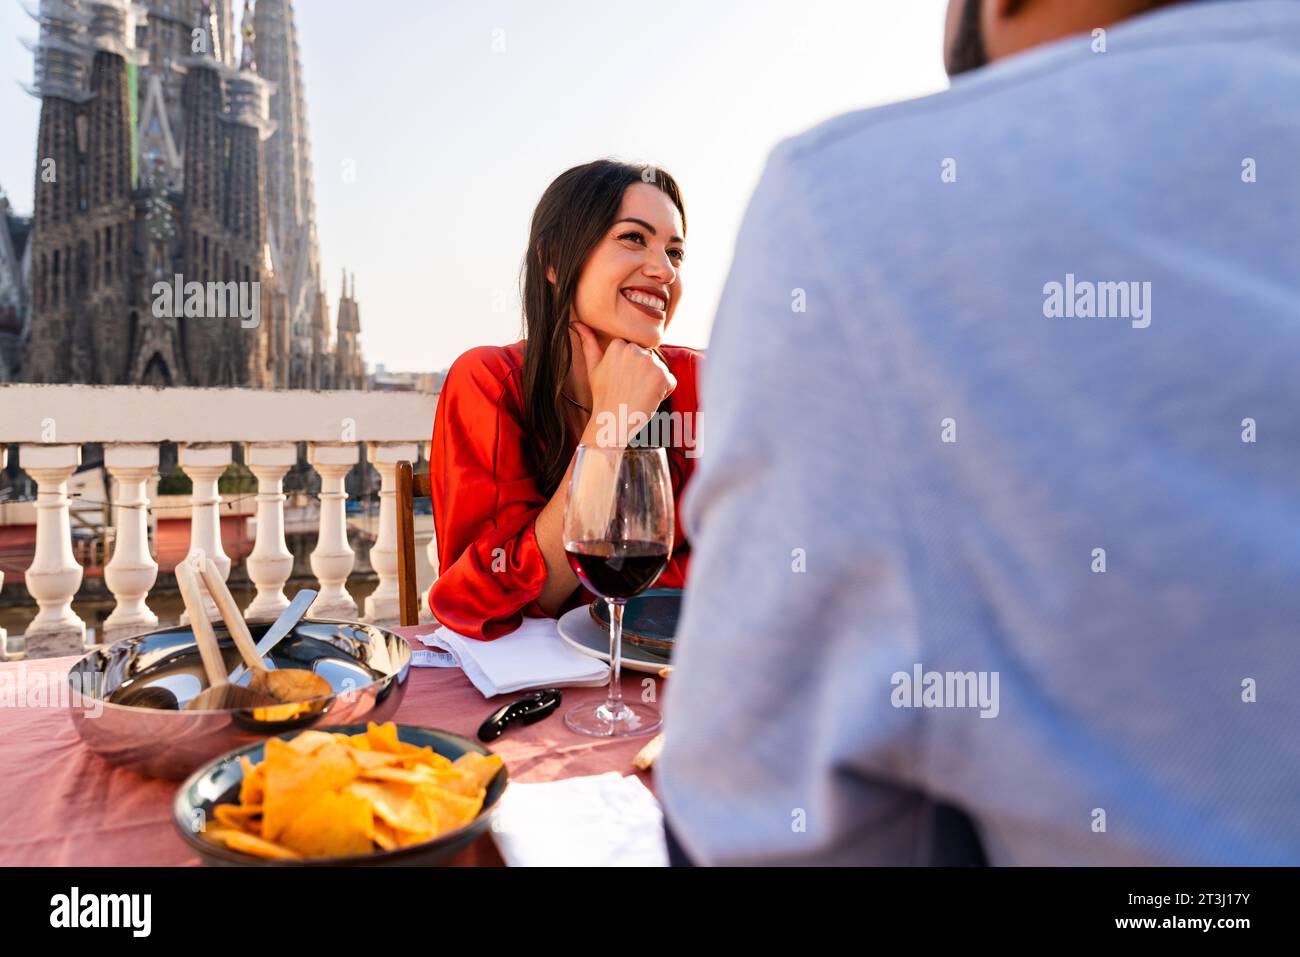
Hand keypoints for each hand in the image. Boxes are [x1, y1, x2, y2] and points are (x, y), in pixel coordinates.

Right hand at [573, 321, 675, 444]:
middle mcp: (635, 350)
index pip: (635, 352)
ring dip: (654, 382)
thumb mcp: (593, 367)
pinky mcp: (662, 376)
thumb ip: (588, 343)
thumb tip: (577, 324)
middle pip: (649, 359)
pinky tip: (648, 399)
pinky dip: (664, 392)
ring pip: (660, 369)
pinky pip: (670, 381)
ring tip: (637, 394)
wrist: (613, 421)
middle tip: (628, 388)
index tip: (621, 380)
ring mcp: (649, 363)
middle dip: (643, 373)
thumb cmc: (603, 396)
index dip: (631, 368)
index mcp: (619, 345)